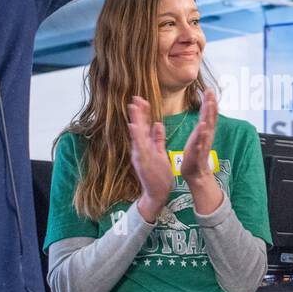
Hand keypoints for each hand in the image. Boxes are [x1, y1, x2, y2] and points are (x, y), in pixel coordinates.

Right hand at [128, 95, 174, 221]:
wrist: (157, 194)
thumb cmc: (159, 175)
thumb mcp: (159, 153)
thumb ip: (158, 139)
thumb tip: (158, 124)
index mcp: (145, 146)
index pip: (143, 126)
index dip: (143, 113)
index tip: (142, 99)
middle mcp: (140, 149)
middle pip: (138, 127)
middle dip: (137, 112)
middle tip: (135, 97)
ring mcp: (140, 155)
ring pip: (137, 135)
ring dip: (135, 120)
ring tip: (134, 107)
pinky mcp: (142, 162)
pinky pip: (139, 147)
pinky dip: (136, 137)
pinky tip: (134, 127)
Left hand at [177, 89, 218, 181]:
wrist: (196, 173)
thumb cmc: (195, 153)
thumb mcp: (200, 134)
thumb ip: (203, 121)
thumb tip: (205, 109)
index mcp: (205, 131)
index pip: (209, 114)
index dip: (210, 101)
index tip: (209, 89)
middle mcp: (206, 137)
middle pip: (210, 119)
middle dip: (211, 106)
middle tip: (211, 94)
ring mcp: (203, 145)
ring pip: (206, 131)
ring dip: (208, 119)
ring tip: (208, 109)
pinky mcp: (197, 155)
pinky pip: (200, 146)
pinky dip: (201, 139)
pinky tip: (201, 131)